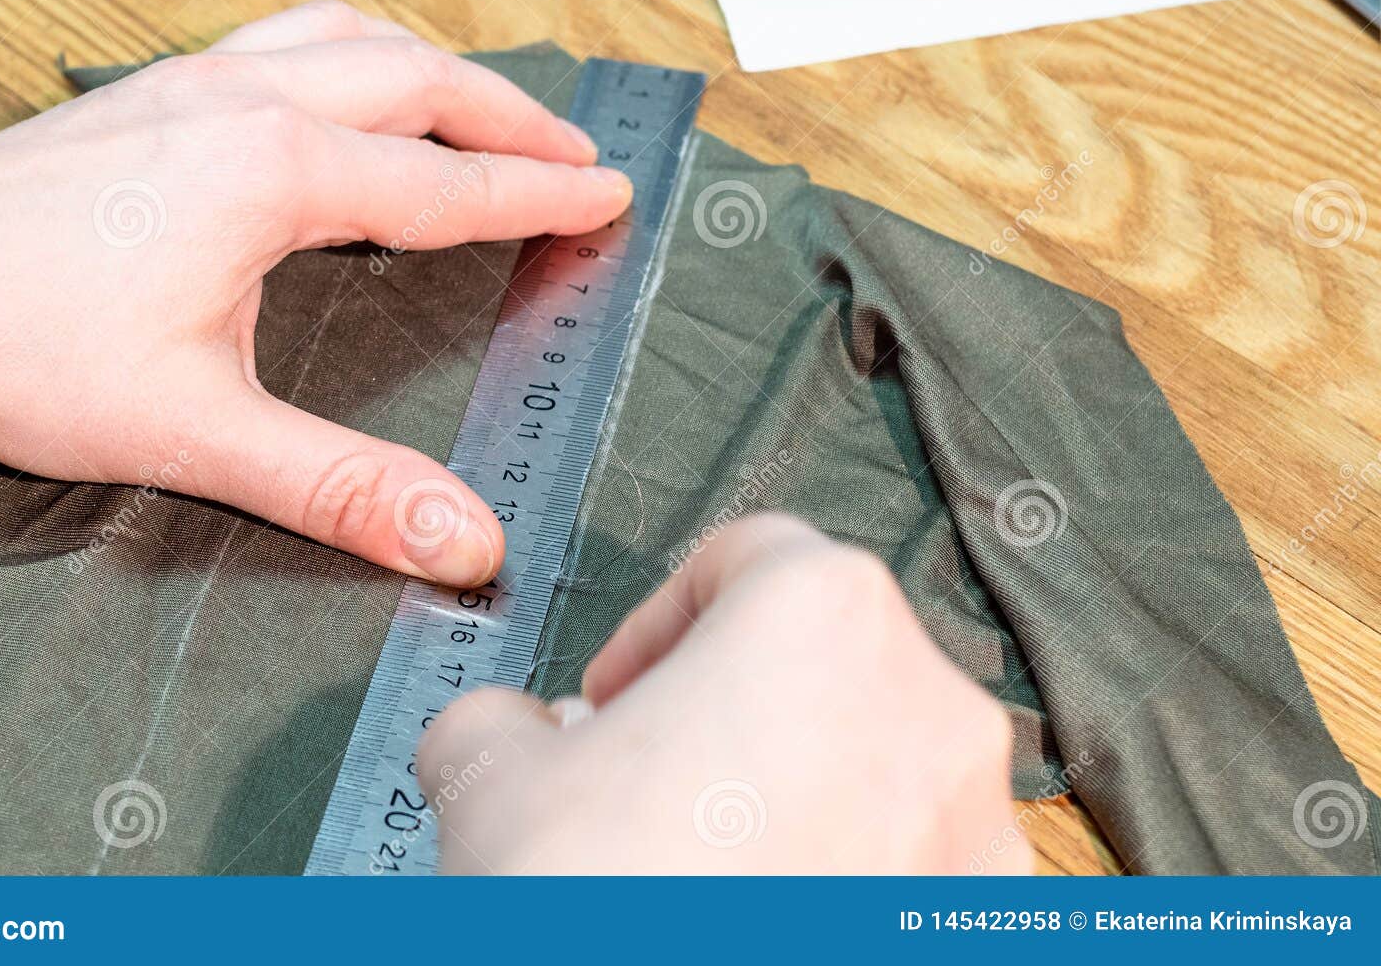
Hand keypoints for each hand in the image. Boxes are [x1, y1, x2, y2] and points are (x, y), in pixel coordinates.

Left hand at [0, 0, 630, 586]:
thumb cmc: (10, 344)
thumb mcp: (194, 432)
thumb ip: (340, 486)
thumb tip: (459, 536)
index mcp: (276, 174)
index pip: (449, 184)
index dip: (539, 194)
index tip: (605, 196)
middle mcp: (244, 106)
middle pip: (418, 82)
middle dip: (511, 116)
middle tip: (572, 150)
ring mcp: (190, 86)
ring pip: (350, 40)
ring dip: (434, 68)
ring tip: (482, 105)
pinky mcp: (147, 95)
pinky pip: (285, 40)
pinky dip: (352, 53)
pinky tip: (338, 91)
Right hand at [419, 513, 1030, 872]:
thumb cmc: (606, 902)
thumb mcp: (493, 780)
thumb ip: (498, 719)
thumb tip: (506, 734)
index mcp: (820, 613)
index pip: (741, 559)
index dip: (656, 623)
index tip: (618, 692)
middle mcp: (926, 702)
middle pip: (817, 663)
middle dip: (726, 713)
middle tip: (649, 779)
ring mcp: (973, 823)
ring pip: (871, 764)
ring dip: (789, 794)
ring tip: (700, 864)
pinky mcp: (983, 917)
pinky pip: (907, 862)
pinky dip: (843, 874)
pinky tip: (758, 910)